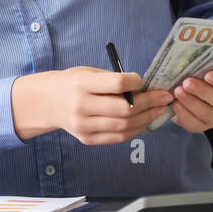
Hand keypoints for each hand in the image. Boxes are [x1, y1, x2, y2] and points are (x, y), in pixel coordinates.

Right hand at [11, 67, 173, 144]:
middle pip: (124, 109)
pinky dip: (134, 130)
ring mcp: (84, 126)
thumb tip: (144, 88)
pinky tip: (144, 122)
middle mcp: (81, 106)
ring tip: (159, 110)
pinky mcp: (87, 139)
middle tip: (165, 98)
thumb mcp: (88, 72)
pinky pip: (117, 137)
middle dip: (150, 103)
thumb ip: (113, 80)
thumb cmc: (72, 83)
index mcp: (82, 84)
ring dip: (147, 118)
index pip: (116, 84)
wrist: (47, 102)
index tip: (145, 81)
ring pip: (124, 126)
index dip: (135, 82)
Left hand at [171, 70, 212, 132]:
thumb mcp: (205, 67)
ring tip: (177, 91)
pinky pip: (194, 124)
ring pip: (207, 114)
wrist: (191, 91)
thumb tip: (191, 57)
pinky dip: (184, 114)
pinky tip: (175, 104)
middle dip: (202, 91)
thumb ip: (203, 64)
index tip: (208, 74)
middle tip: (187, 82)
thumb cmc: (201, 74)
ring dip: (191, 102)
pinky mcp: (202, 126)